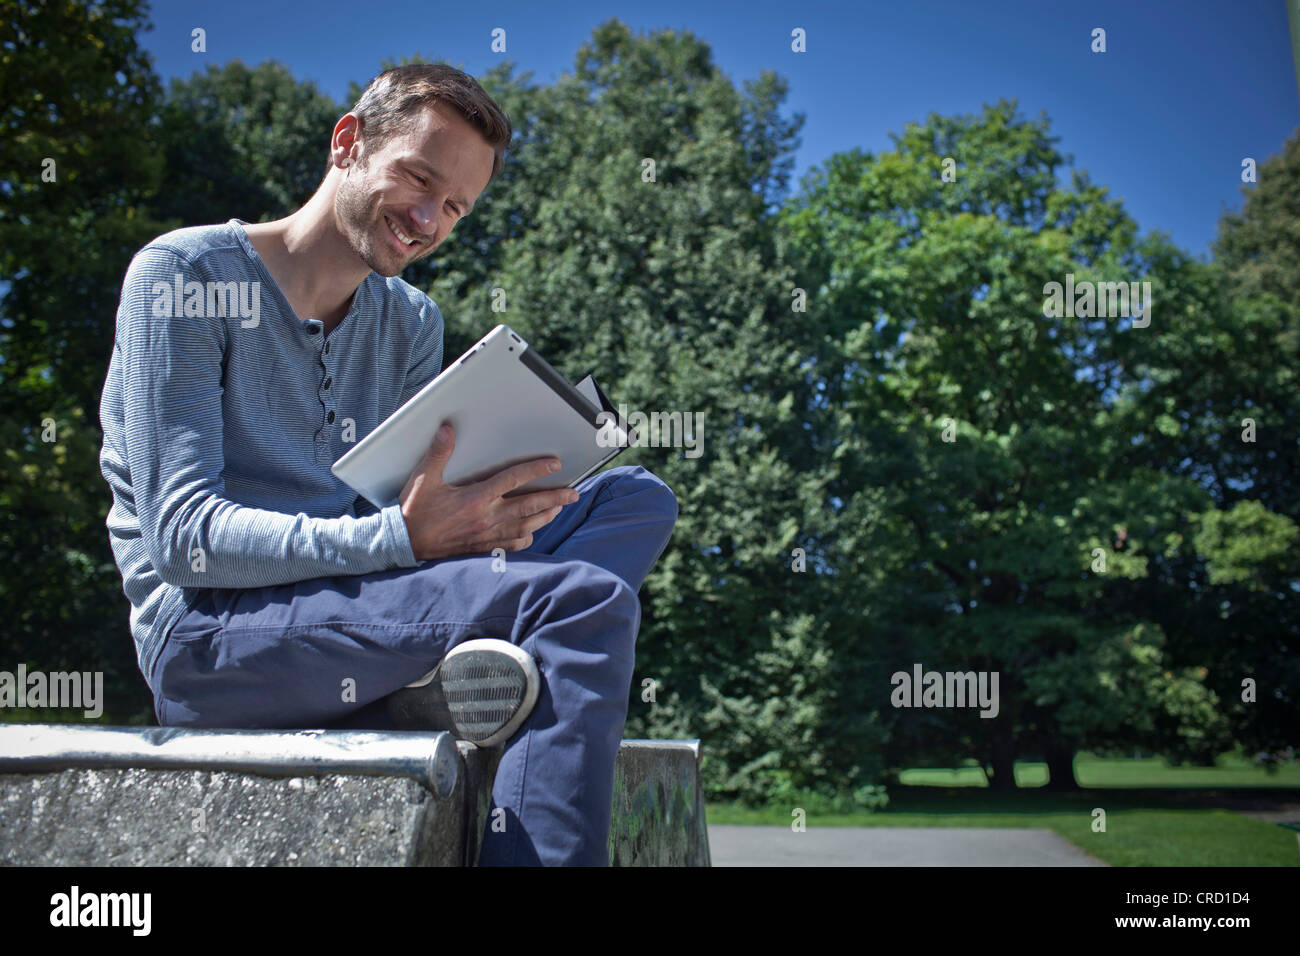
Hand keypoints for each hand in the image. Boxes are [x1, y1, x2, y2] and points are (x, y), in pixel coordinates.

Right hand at [398, 421, 579, 561]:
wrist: (404, 543)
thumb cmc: (414, 511)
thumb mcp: (423, 478)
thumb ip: (438, 453)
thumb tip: (448, 429)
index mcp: (476, 497)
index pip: (514, 479)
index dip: (537, 470)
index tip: (555, 464)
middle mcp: (487, 517)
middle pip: (530, 506)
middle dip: (555, 498)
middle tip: (574, 494)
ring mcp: (487, 535)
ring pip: (526, 526)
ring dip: (545, 517)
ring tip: (559, 508)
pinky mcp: (483, 548)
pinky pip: (512, 544)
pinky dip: (526, 538)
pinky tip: (532, 532)